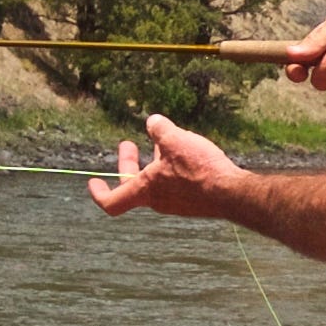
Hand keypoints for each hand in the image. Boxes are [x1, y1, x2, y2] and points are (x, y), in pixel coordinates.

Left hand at [90, 116, 242, 216]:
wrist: (231, 193)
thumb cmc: (199, 170)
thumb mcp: (175, 140)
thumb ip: (160, 129)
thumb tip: (152, 121)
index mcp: (145, 190)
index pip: (112, 201)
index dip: (99, 192)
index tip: (94, 181)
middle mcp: (158, 201)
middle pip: (134, 185)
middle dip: (128, 163)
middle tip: (127, 144)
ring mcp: (176, 204)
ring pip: (156, 182)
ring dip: (154, 163)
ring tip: (162, 141)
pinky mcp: (193, 202)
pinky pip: (175, 184)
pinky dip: (172, 169)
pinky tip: (186, 151)